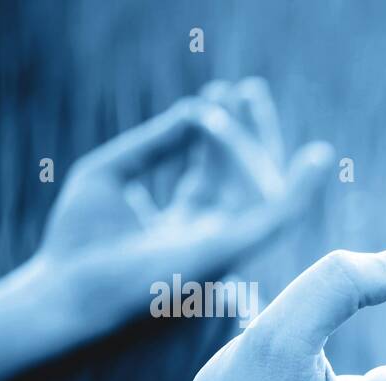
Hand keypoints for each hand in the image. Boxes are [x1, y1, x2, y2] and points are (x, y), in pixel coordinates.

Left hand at [37, 78, 331, 333]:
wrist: (68, 288)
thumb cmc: (78, 240)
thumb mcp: (110, 173)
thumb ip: (154, 143)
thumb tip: (195, 109)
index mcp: (184, 225)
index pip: (214, 174)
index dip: (219, 132)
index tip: (218, 90)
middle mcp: (210, 237)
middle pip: (244, 180)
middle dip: (250, 133)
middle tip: (250, 88)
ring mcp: (225, 246)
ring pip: (260, 190)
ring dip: (257, 141)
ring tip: (247, 93)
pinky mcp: (232, 252)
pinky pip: (278, 220)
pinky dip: (302, 191)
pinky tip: (317, 157)